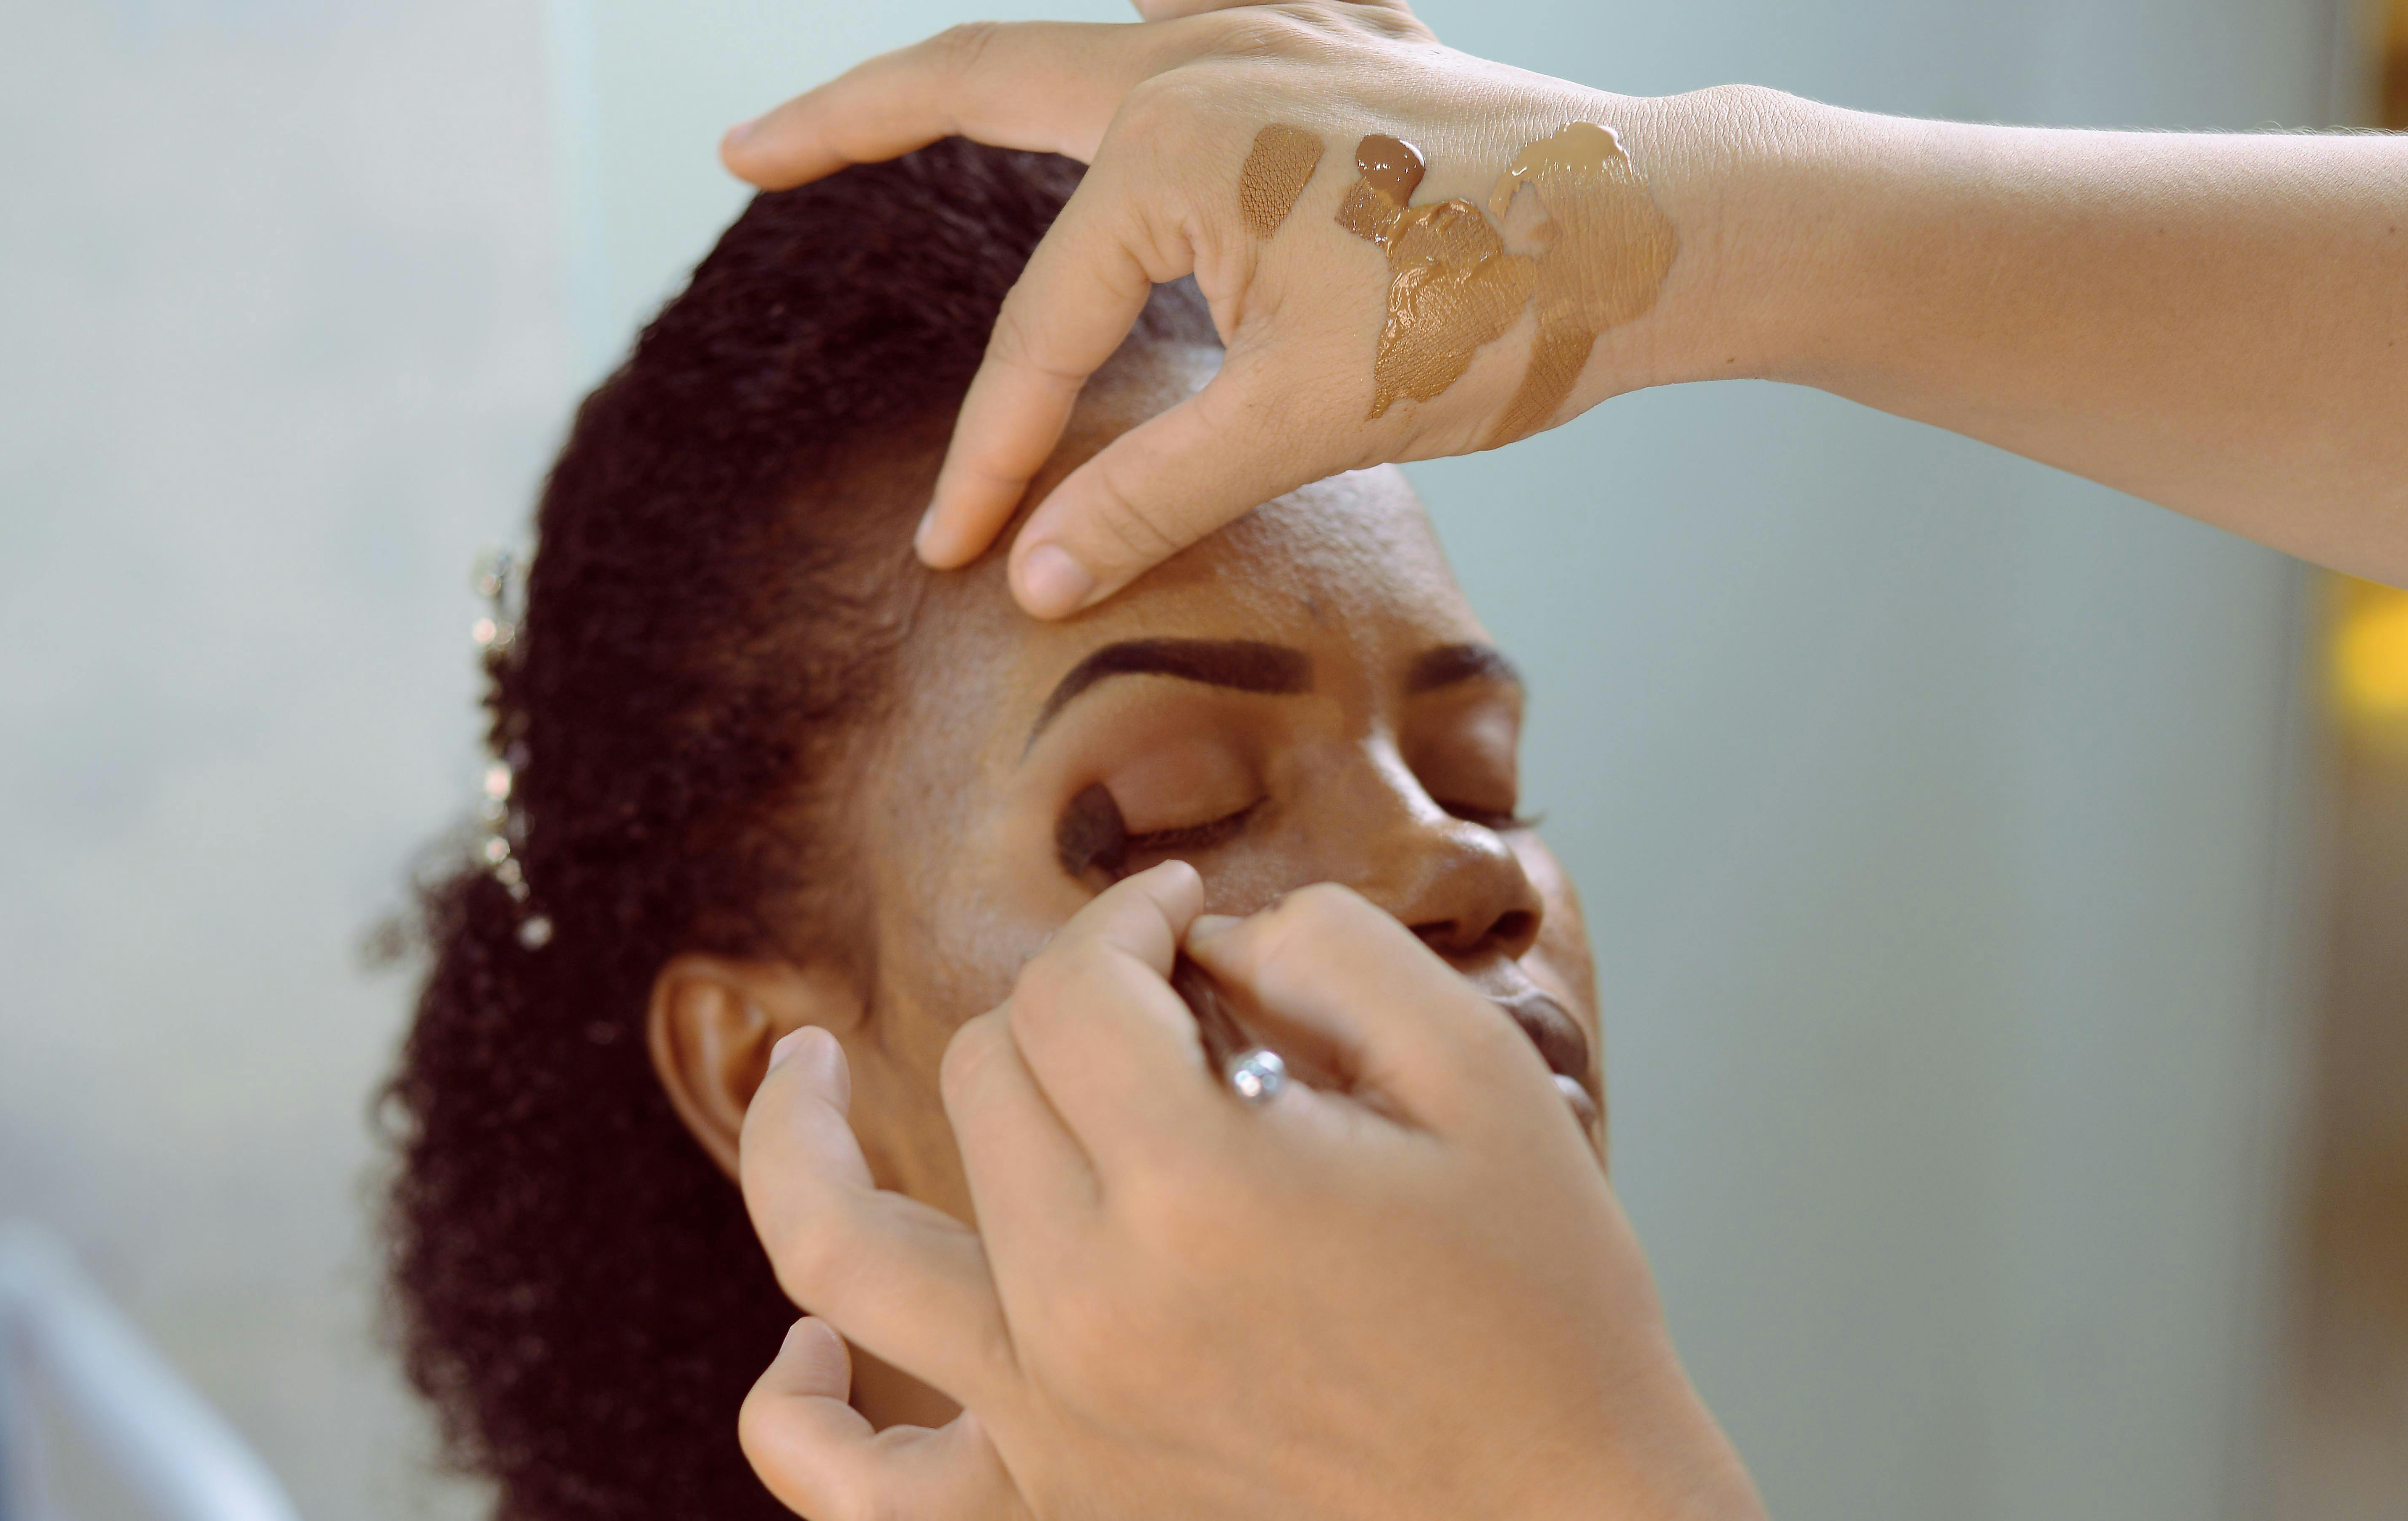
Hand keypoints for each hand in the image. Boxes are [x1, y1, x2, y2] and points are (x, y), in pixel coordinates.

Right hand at [721, 5, 1723, 618]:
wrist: (1662, 236)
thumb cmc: (1490, 313)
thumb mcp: (1305, 421)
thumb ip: (1154, 493)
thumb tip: (1029, 576)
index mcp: (1168, 148)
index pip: (1040, 333)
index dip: (993, 460)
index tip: (953, 557)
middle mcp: (1198, 55)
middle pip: (983, 75)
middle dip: (855, 119)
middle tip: (745, 155)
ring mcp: (1274, 30)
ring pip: (1091, 23)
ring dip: (1002, 57)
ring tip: (924, 91)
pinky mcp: (1347, 44)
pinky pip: (1228, 1)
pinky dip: (1175, 11)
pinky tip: (1176, 16)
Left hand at [732, 863, 1749, 1520]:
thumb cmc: (1539, 1303)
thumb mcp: (1485, 1077)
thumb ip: (1337, 955)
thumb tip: (1206, 944)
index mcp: (1200, 1188)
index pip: (1080, 990)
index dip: (1129, 920)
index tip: (1187, 918)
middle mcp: (1091, 1305)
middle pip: (989, 1079)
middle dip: (1067, 1014)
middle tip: (1163, 1021)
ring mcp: (1053, 1420)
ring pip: (846, 1251)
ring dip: (798, 1150)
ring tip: (796, 1073)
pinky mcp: (1052, 1510)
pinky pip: (861, 1486)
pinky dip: (797, 1419)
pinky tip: (805, 1344)